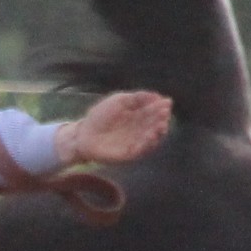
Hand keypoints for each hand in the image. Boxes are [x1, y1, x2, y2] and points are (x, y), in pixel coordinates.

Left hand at [55, 90, 172, 167]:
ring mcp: (136, 142)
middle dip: (161, 119)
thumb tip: (159, 96)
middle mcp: (140, 129)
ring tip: (160, 125)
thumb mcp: (119, 100)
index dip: (161, 107)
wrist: (84, 134)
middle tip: (164, 113)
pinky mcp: (130, 154)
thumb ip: (138, 97)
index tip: (167, 103)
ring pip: (152, 138)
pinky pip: (143, 150)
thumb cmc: (100, 115)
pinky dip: (148, 144)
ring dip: (158, 132)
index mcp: (139, 115)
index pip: (154, 112)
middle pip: (156, 124)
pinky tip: (150, 136)